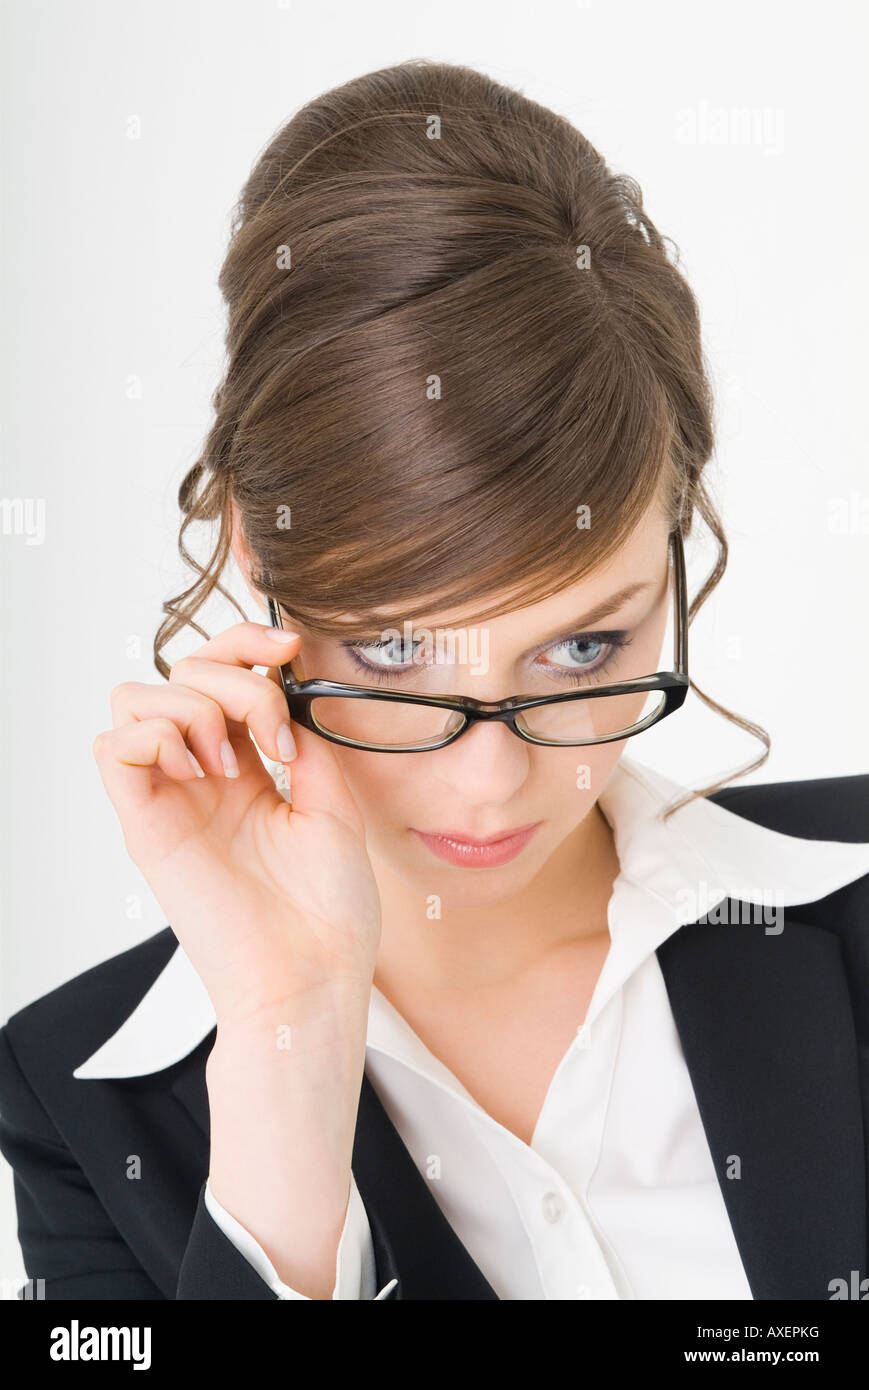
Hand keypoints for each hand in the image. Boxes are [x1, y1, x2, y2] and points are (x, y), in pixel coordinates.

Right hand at [92, 622, 380, 1023]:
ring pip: (134, 697)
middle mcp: (201, 778)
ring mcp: (170, 800)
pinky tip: (201, 771)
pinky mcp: (146, 826)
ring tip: (231, 762)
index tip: (289, 646)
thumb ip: (302, 741)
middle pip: (178, 672)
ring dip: (192, 705)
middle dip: (233, 676)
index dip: (245, 641)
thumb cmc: (328, 912)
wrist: (312, 977)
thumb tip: (285, 693)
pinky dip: (155, 736)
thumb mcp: (334, 804)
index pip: (220, 674)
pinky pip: (112, 748)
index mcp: (245, 771)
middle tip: (272, 736)